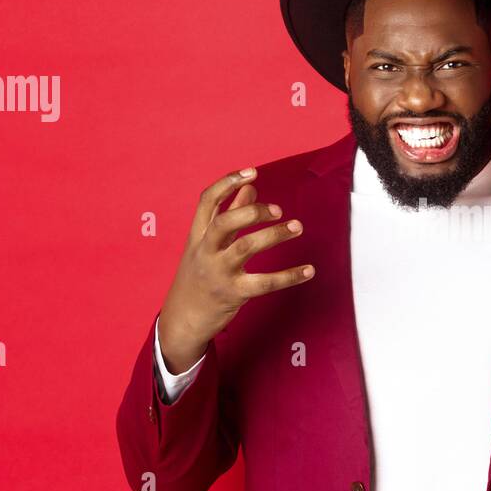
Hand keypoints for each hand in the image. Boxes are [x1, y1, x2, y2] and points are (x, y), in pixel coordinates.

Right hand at [157, 167, 313, 371]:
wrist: (182, 318)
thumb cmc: (198, 275)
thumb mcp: (207, 244)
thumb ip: (229, 214)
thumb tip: (250, 188)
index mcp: (198, 235)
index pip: (207, 201)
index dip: (228, 183)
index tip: (252, 172)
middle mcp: (206, 251)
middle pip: (225, 223)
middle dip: (252, 212)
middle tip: (278, 209)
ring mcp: (219, 273)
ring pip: (246, 247)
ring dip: (275, 234)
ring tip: (297, 227)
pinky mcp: (234, 294)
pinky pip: (265, 283)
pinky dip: (289, 276)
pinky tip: (308, 270)